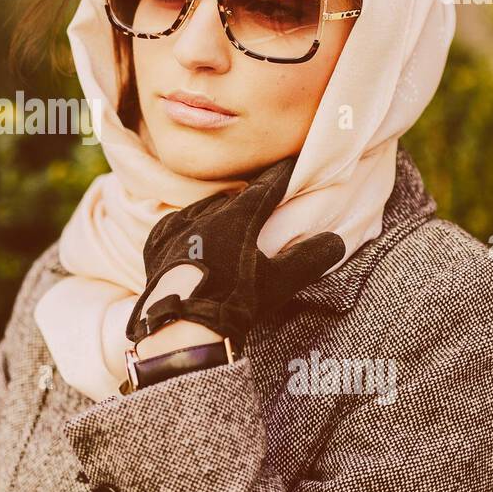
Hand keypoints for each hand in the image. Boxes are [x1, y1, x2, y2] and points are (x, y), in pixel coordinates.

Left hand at [126, 155, 345, 350]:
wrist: (183, 327)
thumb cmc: (235, 303)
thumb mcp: (278, 282)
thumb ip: (308, 259)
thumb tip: (337, 241)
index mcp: (238, 218)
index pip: (266, 188)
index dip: (281, 176)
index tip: (292, 164)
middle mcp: (205, 213)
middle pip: (234, 199)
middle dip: (248, 199)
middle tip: (260, 200)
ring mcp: (176, 226)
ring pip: (203, 209)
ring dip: (218, 213)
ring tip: (227, 220)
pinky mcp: (155, 241)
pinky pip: (175, 224)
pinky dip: (188, 226)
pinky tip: (193, 234)